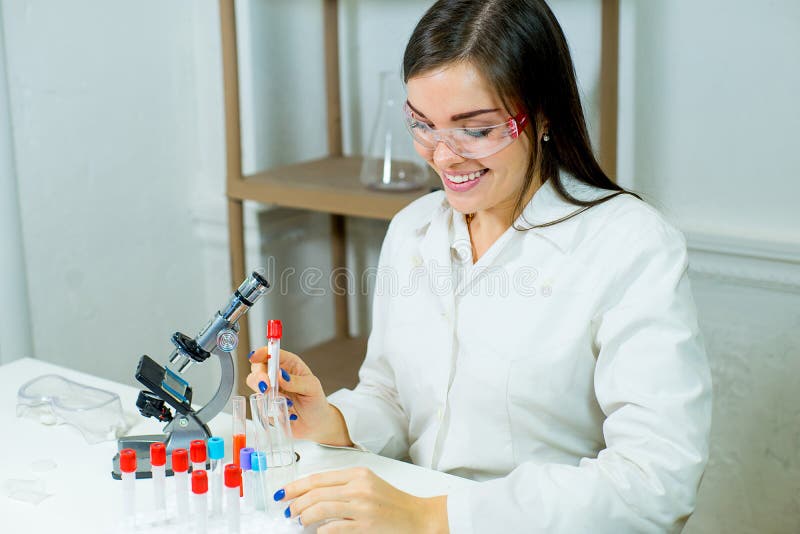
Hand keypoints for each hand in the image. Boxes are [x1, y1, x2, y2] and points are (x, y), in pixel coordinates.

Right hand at [245, 347, 352, 445]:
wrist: (314, 423)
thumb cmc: (315, 401)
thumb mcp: (311, 388)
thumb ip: (296, 381)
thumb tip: (280, 375)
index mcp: (289, 364)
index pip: (271, 353)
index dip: (261, 353)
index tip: (254, 358)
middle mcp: (276, 375)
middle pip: (257, 368)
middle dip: (259, 377)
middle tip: (268, 387)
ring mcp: (269, 389)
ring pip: (255, 385)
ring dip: (266, 395)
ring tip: (286, 403)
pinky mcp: (265, 404)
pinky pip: (258, 404)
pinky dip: (269, 408)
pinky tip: (284, 412)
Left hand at [275, 467, 447, 532]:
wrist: (416, 516)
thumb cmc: (392, 502)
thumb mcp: (368, 483)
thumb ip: (343, 485)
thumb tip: (313, 493)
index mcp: (358, 473)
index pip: (318, 478)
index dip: (297, 486)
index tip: (285, 492)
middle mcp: (358, 487)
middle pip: (316, 492)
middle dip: (296, 502)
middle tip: (288, 510)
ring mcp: (361, 506)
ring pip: (320, 509)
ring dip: (303, 516)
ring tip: (298, 520)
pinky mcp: (365, 525)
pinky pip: (333, 528)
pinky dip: (321, 530)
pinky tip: (317, 531)